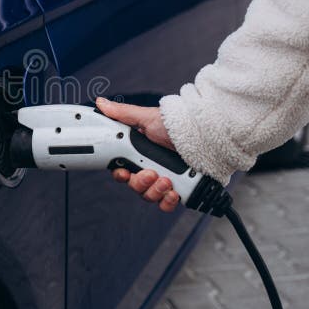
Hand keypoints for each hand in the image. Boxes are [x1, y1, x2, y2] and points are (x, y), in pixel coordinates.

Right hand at [95, 97, 180, 211]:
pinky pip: (167, 204)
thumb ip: (122, 114)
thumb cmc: (178, 125)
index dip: (120, 175)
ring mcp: (165, 181)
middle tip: (150, 173)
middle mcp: (150, 169)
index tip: (123, 173)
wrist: (207, 135)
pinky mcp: (179, 190)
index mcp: (139, 154)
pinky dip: (168, 201)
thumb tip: (101, 103)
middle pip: (135, 186)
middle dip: (140, 182)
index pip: (122, 171)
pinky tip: (174, 192)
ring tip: (166, 180)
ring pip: (149, 196)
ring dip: (155, 191)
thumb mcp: (147, 118)